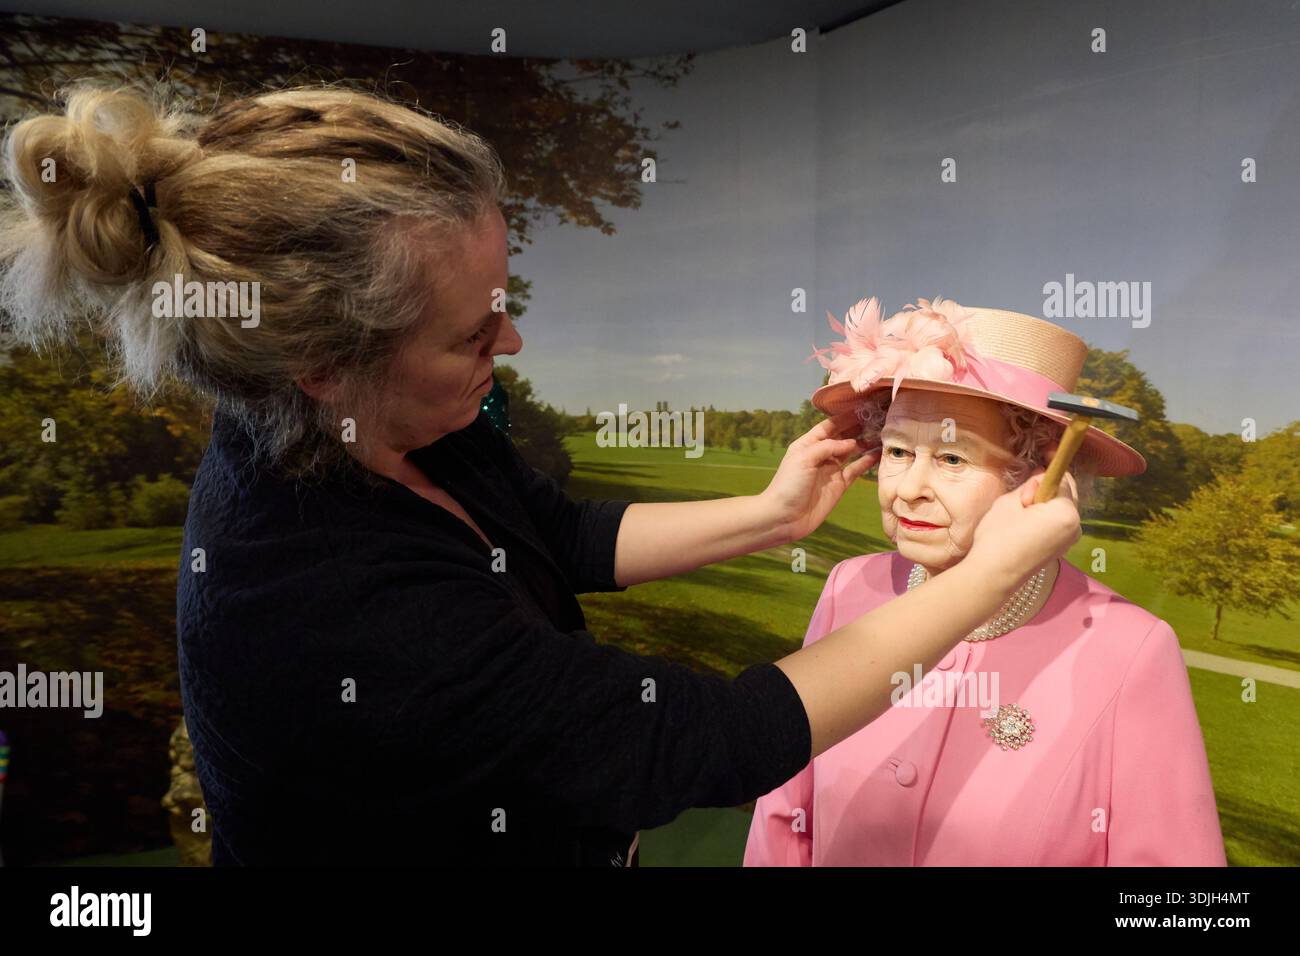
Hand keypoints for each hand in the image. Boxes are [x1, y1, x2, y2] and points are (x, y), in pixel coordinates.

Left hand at [758, 411, 880, 543]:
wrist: (784, 517)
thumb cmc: (789, 484)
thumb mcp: (804, 458)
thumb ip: (828, 447)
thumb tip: (852, 442)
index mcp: (808, 444)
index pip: (829, 425)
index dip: (845, 417)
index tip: (863, 408)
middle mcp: (821, 454)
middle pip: (843, 436)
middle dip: (858, 427)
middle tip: (878, 418)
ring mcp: (832, 469)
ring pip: (852, 451)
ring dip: (865, 442)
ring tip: (883, 433)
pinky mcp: (840, 485)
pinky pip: (856, 469)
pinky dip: (867, 461)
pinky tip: (879, 453)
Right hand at [968, 467, 1080, 588]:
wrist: (992, 576)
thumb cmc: (999, 537)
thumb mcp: (1011, 502)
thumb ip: (1031, 485)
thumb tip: (1041, 477)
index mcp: (1066, 513)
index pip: (1063, 478)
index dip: (1052, 463)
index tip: (1047, 448)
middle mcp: (1075, 527)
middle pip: (1066, 494)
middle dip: (1048, 486)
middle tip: (1022, 491)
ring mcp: (1069, 541)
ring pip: (1061, 509)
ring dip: (1045, 502)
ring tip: (1019, 509)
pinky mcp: (1060, 549)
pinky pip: (1057, 523)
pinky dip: (1045, 516)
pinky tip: (1024, 521)